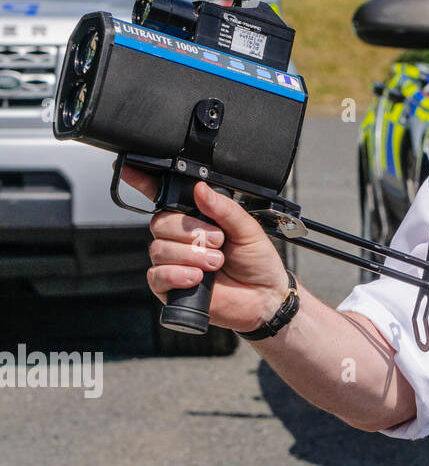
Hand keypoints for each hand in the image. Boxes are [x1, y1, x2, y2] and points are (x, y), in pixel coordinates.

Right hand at [121, 167, 288, 334]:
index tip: (129, 168)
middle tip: (218, 242)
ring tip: (216, 263)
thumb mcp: (248, 230)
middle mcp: (180, 238)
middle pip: (161, 223)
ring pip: (159, 249)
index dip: (143, 181)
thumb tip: (201, 188)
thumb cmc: (257, 261)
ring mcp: (173, 262)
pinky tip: (196, 278)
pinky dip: (176, 275)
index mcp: (197, 218)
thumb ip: (224, 209)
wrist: (264, 297)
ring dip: (191, 256)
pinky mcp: (169, 287)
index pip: (163, 197)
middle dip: (190, 232)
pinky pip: (157, 275)